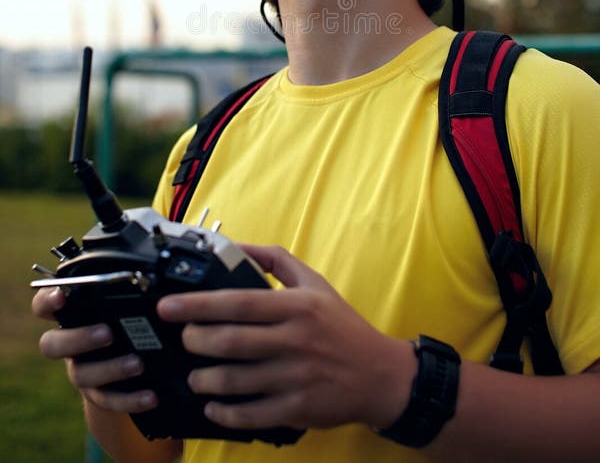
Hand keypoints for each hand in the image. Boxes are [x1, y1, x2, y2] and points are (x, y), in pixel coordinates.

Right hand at [32, 286, 158, 414]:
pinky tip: (150, 396)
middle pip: (52, 345)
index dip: (47, 300)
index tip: (62, 296)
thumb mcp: (125, 301)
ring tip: (138, 363)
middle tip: (107, 333)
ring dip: (110, 369)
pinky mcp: (98, 395)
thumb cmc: (129, 316)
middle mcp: (69, 344)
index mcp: (70, 315)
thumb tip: (154, 278)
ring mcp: (80, 370)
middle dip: (78, 339)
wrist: (135, 359)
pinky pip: (109, 400)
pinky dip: (130, 399)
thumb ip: (126, 292)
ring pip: (81, 374)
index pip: (44, 305)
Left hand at [157, 245, 413, 431]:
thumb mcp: (314, 283)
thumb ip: (275, 261)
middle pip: (229, 342)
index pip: (238, 302)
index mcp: (297, 306)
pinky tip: (214, 405)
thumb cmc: (341, 325)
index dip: (197, 305)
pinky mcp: (298, 410)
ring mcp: (296, 378)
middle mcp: (295, 340)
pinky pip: (251, 414)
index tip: (168, 306)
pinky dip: (225, 412)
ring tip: (195, 375)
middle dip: (194, 342)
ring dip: (204, 379)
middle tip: (183, 340)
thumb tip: (234, 246)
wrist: (380, 375)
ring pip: (235, 380)